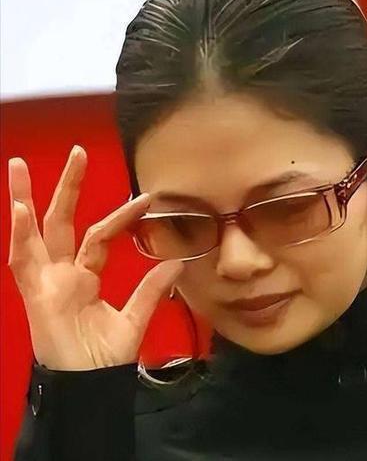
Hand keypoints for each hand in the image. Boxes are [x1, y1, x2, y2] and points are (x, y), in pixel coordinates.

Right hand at [7, 145, 183, 370]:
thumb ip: (153, 288)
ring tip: (18, 165)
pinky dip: (20, 235)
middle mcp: (61, 273)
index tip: (146, 198)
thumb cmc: (104, 356)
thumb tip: (178, 261)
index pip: (101, 235)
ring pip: (33, 232)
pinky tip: (19, 208)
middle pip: (62, 221)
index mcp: (85, 276)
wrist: (88, 385)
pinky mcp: (32, 294)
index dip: (121, 216)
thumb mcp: (134, 317)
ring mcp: (44, 281)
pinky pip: (22, 261)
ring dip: (25, 198)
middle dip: (67, 188)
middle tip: (77, 152)